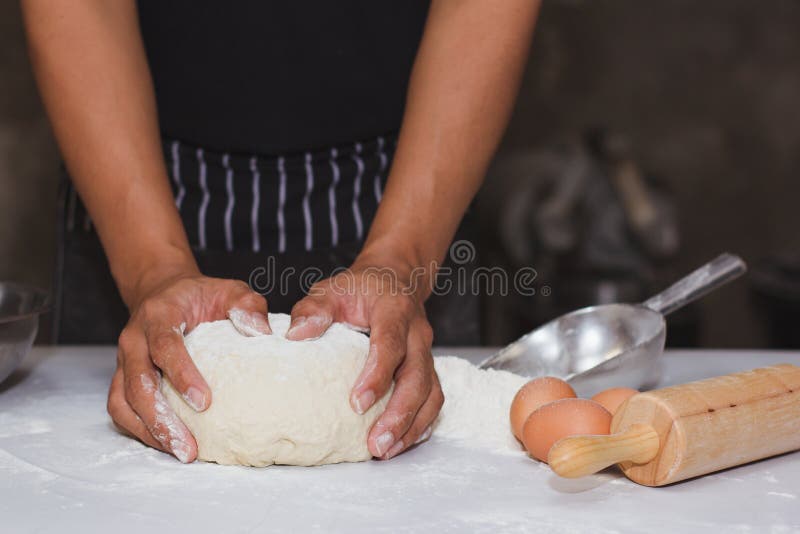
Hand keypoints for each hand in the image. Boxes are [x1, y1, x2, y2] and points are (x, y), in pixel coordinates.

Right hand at [107, 274, 270, 461]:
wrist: (163, 292)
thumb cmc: (201, 296)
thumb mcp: (230, 290)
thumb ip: (248, 306)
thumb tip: (262, 334)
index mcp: (158, 315)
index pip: (164, 346)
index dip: (181, 375)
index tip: (204, 403)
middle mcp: (134, 339)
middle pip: (138, 383)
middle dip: (161, 418)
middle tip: (189, 447)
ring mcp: (123, 361)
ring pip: (123, 402)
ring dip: (149, 431)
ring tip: (180, 452)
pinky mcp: (121, 377)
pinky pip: (121, 409)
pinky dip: (140, 430)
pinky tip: (167, 444)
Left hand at [286, 261, 442, 459]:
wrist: (393, 278)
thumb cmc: (359, 288)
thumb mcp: (331, 289)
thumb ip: (313, 309)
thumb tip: (296, 335)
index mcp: (395, 310)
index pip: (390, 344)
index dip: (377, 374)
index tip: (357, 403)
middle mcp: (417, 332)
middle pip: (418, 377)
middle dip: (400, 414)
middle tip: (376, 443)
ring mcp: (427, 352)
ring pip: (431, 393)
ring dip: (412, 425)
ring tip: (386, 450)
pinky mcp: (428, 367)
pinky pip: (433, 398)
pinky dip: (420, 423)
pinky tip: (401, 442)